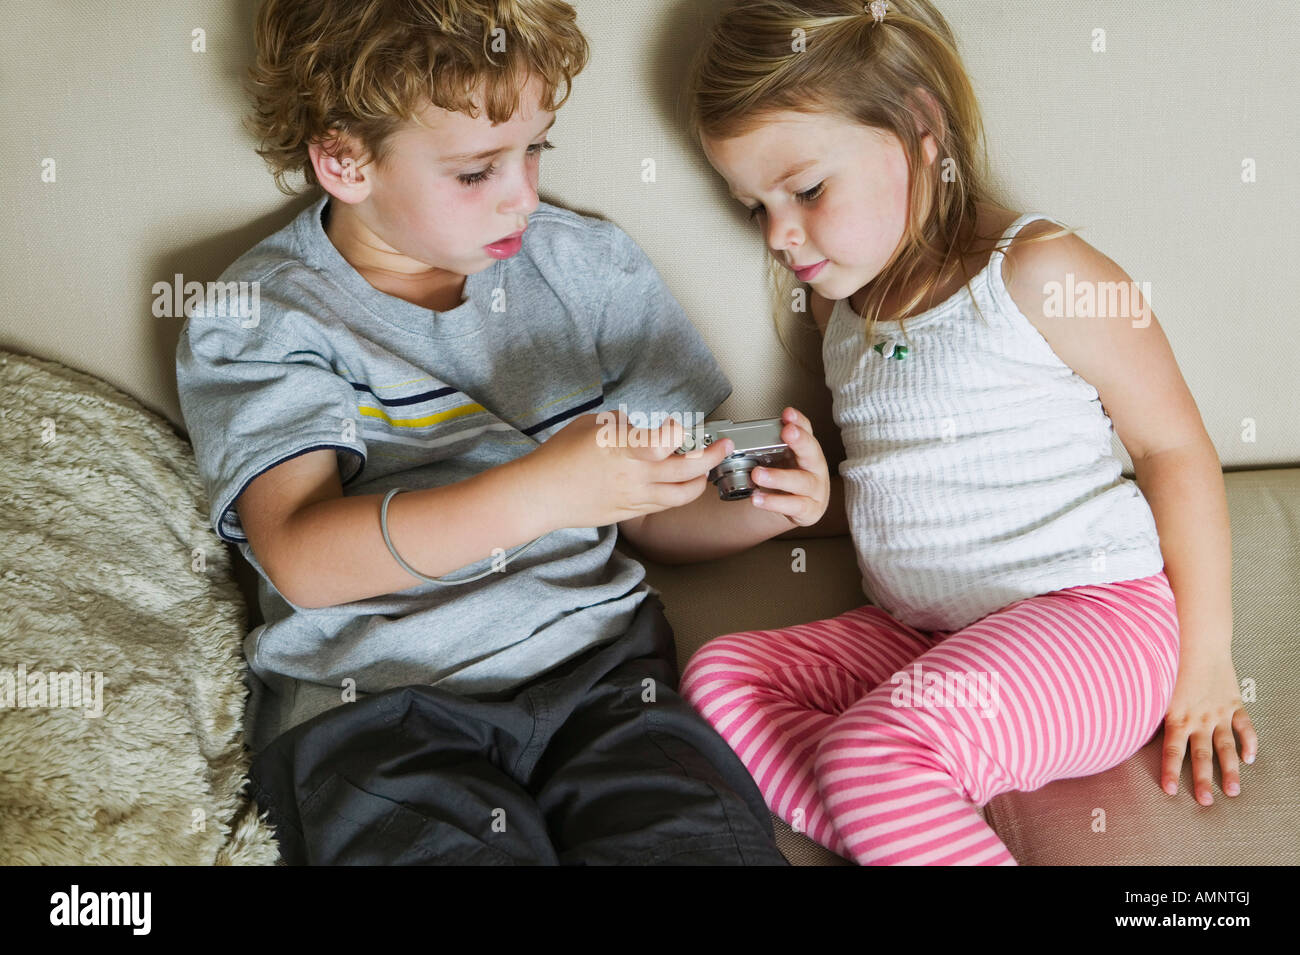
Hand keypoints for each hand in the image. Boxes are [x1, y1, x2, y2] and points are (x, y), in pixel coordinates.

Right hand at [527, 409, 735, 529]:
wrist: (542, 495)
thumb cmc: (560, 456)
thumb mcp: (591, 425)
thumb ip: (622, 426)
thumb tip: (640, 428)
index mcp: (622, 448)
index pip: (663, 443)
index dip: (680, 433)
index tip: (681, 424)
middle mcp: (633, 475)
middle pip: (686, 470)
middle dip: (712, 456)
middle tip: (723, 445)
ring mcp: (634, 497)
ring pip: (683, 494)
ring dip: (701, 480)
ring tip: (706, 468)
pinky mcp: (631, 512)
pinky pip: (665, 505)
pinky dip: (680, 494)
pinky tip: (682, 484)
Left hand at [748, 406, 830, 527]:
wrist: (796, 506)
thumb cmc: (789, 477)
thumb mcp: (780, 457)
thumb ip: (766, 444)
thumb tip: (740, 432)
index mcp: (807, 450)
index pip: (806, 430)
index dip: (799, 421)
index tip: (788, 414)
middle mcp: (815, 467)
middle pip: (812, 451)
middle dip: (800, 441)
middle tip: (787, 431)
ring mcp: (816, 489)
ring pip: (801, 481)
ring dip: (779, 477)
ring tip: (758, 474)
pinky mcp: (810, 510)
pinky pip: (794, 505)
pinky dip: (775, 502)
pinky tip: (758, 498)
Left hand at [1160, 652, 1257, 803]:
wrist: (1196, 640)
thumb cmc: (1168, 661)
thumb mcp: (1152, 687)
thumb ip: (1145, 708)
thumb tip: (1125, 723)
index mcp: (1176, 716)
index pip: (1171, 751)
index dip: (1170, 772)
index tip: (1170, 791)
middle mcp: (1199, 719)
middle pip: (1201, 756)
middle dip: (1202, 781)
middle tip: (1206, 802)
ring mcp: (1218, 712)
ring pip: (1226, 747)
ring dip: (1230, 770)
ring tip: (1232, 791)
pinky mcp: (1233, 703)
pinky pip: (1244, 727)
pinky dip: (1249, 742)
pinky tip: (1250, 758)